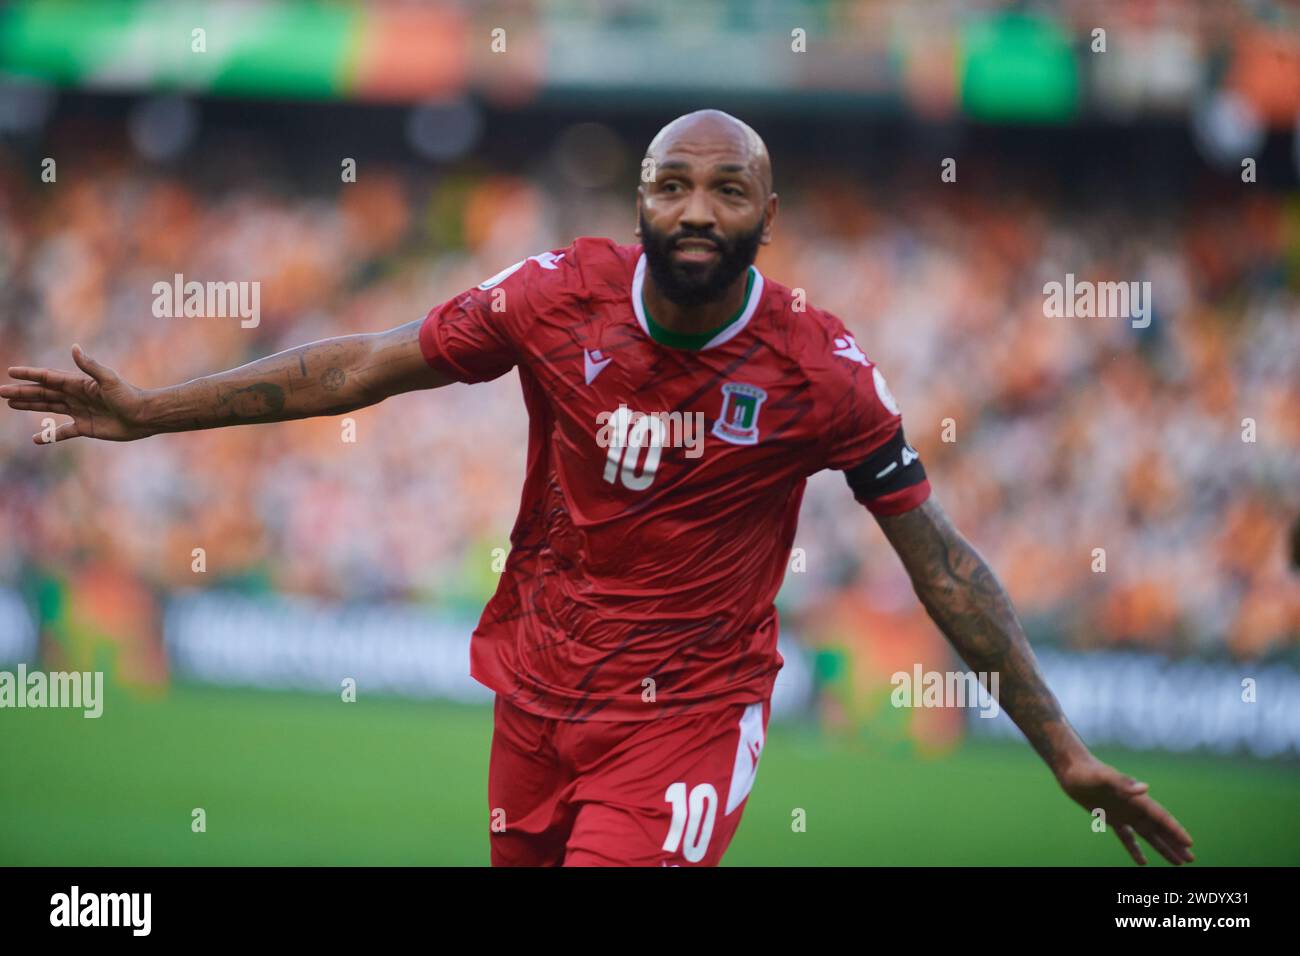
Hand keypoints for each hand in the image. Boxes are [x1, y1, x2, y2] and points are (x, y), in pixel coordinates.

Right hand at [2, 345, 152, 443]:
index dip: (30, 375)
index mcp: (79, 384)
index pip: (49, 378)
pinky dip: (50, 436)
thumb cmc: (130, 396)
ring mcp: (80, 412)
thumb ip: (90, 365)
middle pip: (44, 393)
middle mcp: (76, 396)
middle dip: (22, 392)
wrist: (145, 417)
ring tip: (10, 404)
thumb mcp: (109, 380)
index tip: (11, 372)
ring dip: (30, 406)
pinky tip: (36, 439)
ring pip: (49, 408)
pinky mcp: (86, 428)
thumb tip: (74, 348)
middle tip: (1, 391)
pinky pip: (63, 432)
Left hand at [1058, 756, 1194, 864]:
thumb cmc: (1087, 771)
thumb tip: (1145, 788)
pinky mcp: (1110, 817)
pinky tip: (1143, 862)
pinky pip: (1127, 837)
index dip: (1175, 830)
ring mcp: (1123, 813)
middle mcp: (1133, 807)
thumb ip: (1123, 783)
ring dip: (1163, 848)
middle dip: (1175, 844)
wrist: (1071, 768)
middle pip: (1159, 829)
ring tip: (1178, 862)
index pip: (1161, 817)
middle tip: (1191, 859)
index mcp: (1136, 799)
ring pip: (1148, 835)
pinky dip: (1135, 849)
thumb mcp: (1104, 777)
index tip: (1189, 844)